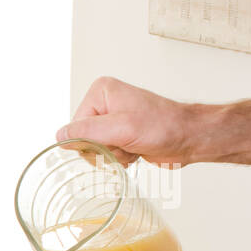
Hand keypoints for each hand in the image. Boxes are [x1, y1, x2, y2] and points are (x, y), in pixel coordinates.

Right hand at [57, 76, 194, 166]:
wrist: (189, 138)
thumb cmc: (165, 127)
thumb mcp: (122, 128)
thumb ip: (87, 131)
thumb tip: (60, 137)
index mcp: (100, 92)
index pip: (75, 127)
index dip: (94, 141)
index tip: (116, 138)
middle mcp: (103, 104)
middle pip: (83, 140)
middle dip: (105, 150)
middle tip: (127, 143)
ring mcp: (110, 119)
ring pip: (93, 150)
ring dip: (114, 156)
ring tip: (133, 146)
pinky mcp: (119, 133)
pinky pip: (105, 154)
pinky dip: (119, 158)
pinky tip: (135, 151)